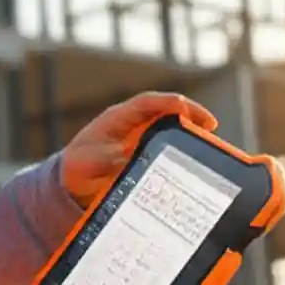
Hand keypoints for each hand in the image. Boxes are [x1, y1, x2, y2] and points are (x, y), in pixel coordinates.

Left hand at [60, 92, 216, 207]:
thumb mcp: (88, 163)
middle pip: (166, 111)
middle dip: (190, 114)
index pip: (145, 103)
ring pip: (172, 128)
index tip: (182, 106)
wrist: (74, 181)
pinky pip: (170, 148)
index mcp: (118, 118)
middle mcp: (135, 124)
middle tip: (209, 124)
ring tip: (211, 141)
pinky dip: (185, 151)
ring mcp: (143, 137)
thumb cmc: (78, 166)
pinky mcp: (149, 153)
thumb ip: (107, 160)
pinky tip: (199, 162)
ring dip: (191, 132)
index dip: (165, 102)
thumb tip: (128, 160)